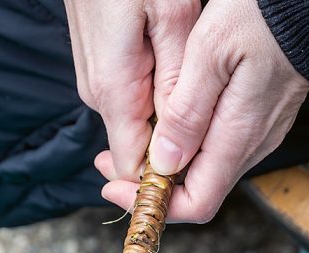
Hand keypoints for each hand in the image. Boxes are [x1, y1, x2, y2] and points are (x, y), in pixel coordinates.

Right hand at [65, 0, 202, 180]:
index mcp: (114, 90)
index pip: (134, 167)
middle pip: (139, 146)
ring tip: (196, 71)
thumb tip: (174, 147)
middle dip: (176, 141)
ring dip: (171, 110)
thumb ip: (175, 85)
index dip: (167, 180)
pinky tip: (176, 58)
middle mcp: (98, 93)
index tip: (202, 170)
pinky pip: (132, 96)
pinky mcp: (101, 66)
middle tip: (213, 106)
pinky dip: (159, 90)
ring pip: (138, 120)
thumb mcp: (172, 15)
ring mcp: (95, 79)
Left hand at [76, 0, 308, 222]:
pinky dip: (186, 148)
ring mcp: (259, 134)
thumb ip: (186, 113)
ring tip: (133, 144)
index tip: (116, 188)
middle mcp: (252, 145)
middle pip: (197, 192)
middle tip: (111, 165)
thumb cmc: (260, 18)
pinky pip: (219, 149)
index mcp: (237, 136)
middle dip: (150, 186)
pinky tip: (167, 127)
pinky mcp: (259, 120)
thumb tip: (163, 164)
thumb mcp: (210, 54)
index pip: (196, 204)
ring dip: (166, 167)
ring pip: (206, 171)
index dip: (153, 205)